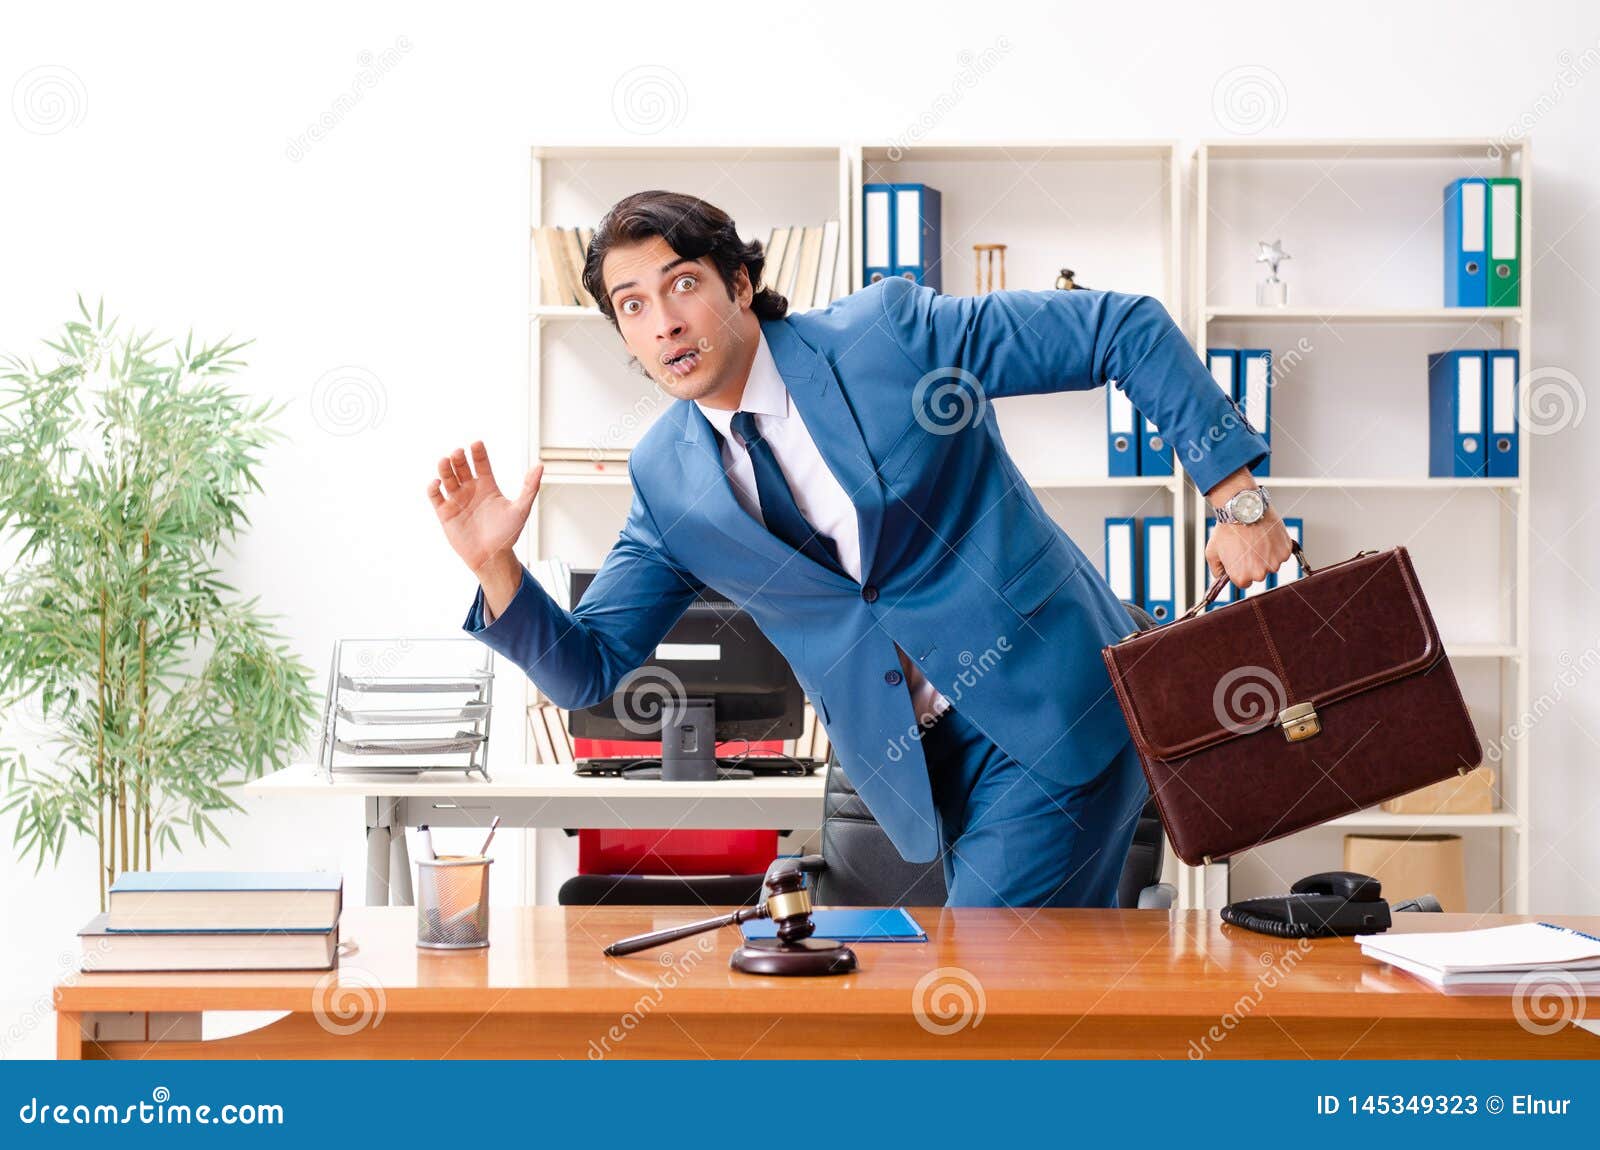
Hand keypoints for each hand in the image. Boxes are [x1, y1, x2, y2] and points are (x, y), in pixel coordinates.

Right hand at [427, 441, 541, 575]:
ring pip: (447, 478)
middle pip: (461, 467)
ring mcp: (457, 500)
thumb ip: (529, 487)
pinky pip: (435, 496)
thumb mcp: (521, 509)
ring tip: (445, 460)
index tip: (476, 444)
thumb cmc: (508, 534)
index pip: (481, 464)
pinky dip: (433, 488)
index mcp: (487, 486)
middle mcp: (471, 490)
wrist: (492, 557)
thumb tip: (540, 465)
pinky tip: (436, 482)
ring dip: (444, 468)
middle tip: (459, 452)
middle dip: (459, 458)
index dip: (478, 453)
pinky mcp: (445, 512)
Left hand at [1205, 508, 1293, 590]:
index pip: (1244, 583)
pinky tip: (1266, 536)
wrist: (1243, 510)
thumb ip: (1217, 570)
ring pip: (1272, 563)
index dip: (1241, 570)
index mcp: (1242, 577)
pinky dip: (1277, 546)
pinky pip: (1282, 553)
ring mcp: (1275, 562)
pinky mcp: (1285, 550)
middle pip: (1259, 574)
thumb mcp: (1211, 553)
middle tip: (1248, 547)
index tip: (1240, 560)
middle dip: (1254, 564)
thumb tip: (1221, 577)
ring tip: (1257, 540)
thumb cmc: (1227, 530)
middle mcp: (1260, 574)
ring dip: (1267, 555)